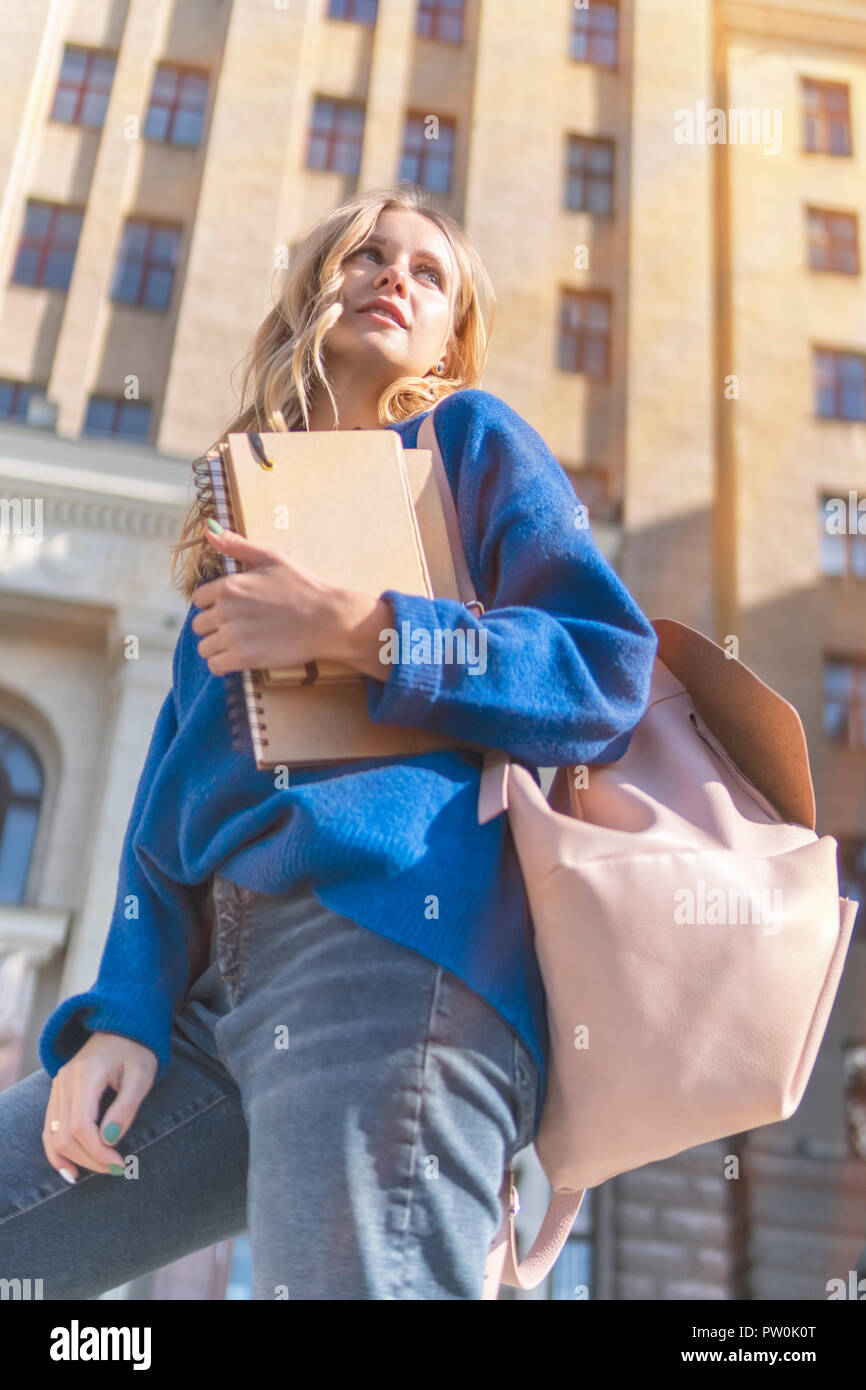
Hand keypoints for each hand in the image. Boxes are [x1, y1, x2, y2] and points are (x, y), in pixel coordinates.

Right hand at [42, 1032, 158, 1180]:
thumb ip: (126, 1107)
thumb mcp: (142, 1075)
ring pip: (54, 1136)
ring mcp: (57, 1087)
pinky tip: (70, 1170)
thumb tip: (110, 1140)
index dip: (98, 1152)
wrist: (122, 1026)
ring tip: (99, 1171)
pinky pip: (49, 1129)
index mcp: (85, 1074)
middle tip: (117, 1169)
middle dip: (90, 1159)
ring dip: (74, 1159)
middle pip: (65, 1135)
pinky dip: (57, 1152)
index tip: (121, 1164)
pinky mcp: (57, 1094)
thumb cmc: (137, 1050)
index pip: (80, 1126)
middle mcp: (64, 1081)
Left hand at [192, 526, 355, 676]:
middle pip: (199, 625)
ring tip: (236, 645)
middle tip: (236, 629)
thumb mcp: (272, 558)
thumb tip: (210, 530)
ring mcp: (235, 636)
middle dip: (214, 627)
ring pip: (204, 647)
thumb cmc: (302, 587)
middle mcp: (227, 610)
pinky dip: (223, 664)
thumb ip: (237, 546)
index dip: (213, 604)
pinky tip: (236, 659)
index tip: (230, 609)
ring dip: (217, 647)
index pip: (198, 600)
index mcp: (229, 586)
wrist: (327, 619)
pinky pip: (215, 666)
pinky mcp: (246, 658)